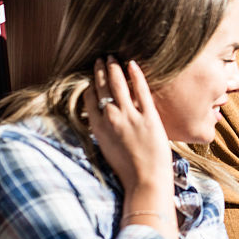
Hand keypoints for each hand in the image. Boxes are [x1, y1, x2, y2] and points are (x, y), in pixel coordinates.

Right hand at [85, 57, 173, 203]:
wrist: (145, 181)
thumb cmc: (128, 170)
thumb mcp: (107, 149)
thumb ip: (104, 132)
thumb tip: (103, 121)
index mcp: (98, 128)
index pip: (89, 99)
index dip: (91, 85)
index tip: (94, 77)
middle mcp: (110, 119)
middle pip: (101, 87)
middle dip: (100, 70)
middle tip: (101, 59)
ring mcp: (129, 116)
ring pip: (118, 84)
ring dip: (114, 68)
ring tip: (113, 57)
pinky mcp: (148, 117)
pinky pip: (141, 90)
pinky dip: (136, 74)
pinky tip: (133, 64)